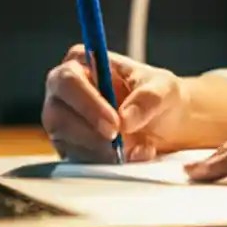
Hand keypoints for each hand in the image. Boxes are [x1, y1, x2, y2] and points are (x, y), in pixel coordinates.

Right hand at [41, 45, 188, 162]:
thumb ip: (147, 99)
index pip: (68, 80)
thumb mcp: (163, 88)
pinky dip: (106, 163)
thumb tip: (125, 119)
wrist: (168, 124)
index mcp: (82, 63)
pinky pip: (79, 161)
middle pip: (58, 114)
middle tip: (121, 145)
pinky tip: (130, 156)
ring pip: (68, 143)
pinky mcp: (71, 148)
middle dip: (92, 134)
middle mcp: (65, 93)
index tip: (114, 122)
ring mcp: (64, 122)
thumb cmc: (158, 95)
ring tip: (136, 149)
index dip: (87, 102)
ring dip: (103, 151)